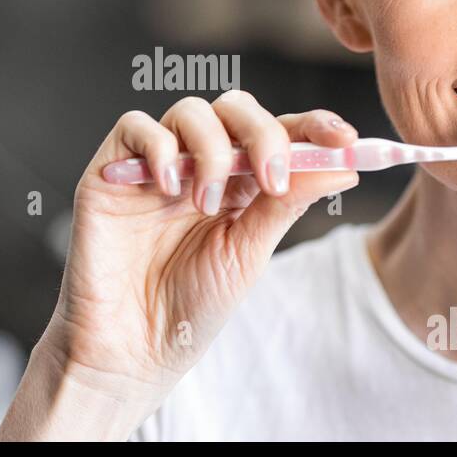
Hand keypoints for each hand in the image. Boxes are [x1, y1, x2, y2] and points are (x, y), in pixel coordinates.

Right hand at [0, 90, 358, 439]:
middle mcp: (200, 164)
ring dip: (213, 151)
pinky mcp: (112, 170)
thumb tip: (345, 166)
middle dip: (264, 133)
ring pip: (191, 111)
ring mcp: (156, 164)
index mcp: (241, 182)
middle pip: (236, 109)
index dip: (313, 125)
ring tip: (207, 203)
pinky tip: (168, 187)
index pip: (279, 132)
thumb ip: (288, 202)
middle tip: (272, 179)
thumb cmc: (191, 307)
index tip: (345, 138)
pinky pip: (135, 126)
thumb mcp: (249, 252)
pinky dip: (160, 148)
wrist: (132, 347)